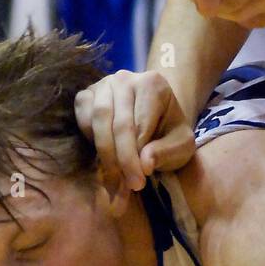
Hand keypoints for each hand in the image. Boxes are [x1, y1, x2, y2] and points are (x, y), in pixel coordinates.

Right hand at [75, 70, 194, 204]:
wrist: (155, 119)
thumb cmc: (169, 133)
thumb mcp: (181, 146)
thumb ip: (167, 153)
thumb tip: (144, 163)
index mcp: (153, 84)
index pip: (140, 125)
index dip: (136, 158)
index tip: (138, 184)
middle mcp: (125, 78)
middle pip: (118, 124)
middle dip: (121, 160)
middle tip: (125, 187)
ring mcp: (103, 84)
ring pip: (98, 121)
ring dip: (104, 154)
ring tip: (114, 179)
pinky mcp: (86, 94)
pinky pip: (82, 118)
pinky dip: (89, 139)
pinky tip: (103, 155)